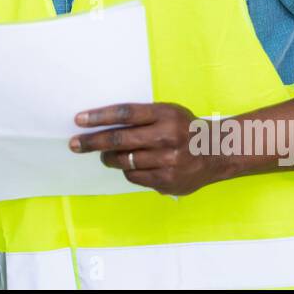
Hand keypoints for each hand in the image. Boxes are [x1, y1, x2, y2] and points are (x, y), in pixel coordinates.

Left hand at [69, 102, 228, 195]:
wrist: (218, 152)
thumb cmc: (185, 129)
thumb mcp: (168, 113)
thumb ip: (141, 117)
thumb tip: (102, 125)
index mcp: (165, 114)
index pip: (125, 113)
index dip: (99, 117)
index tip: (79, 120)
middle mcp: (167, 136)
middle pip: (119, 140)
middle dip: (92, 142)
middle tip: (75, 144)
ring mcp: (168, 161)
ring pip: (124, 161)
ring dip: (108, 158)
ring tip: (105, 155)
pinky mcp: (168, 181)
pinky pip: (134, 176)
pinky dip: (127, 170)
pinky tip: (130, 165)